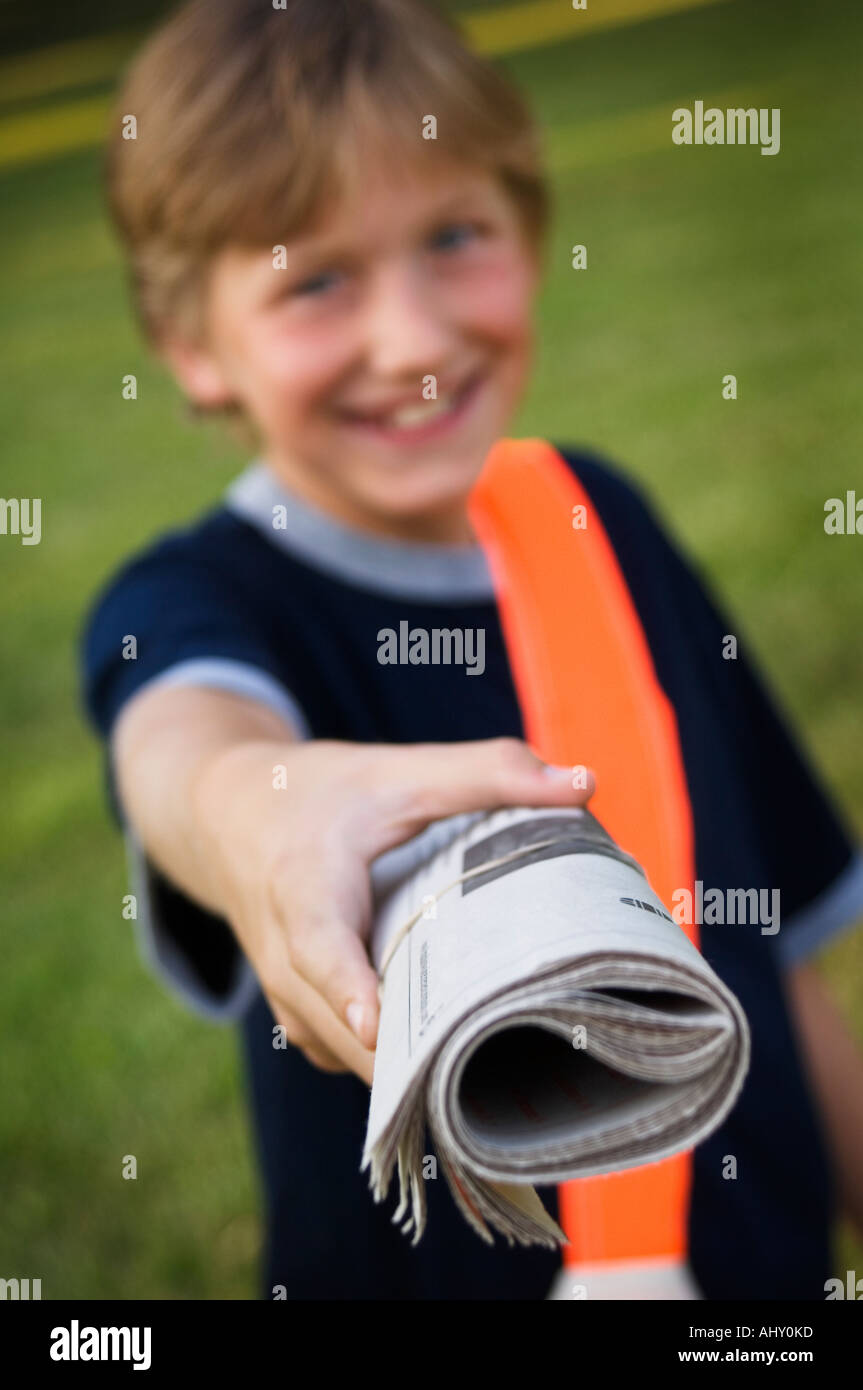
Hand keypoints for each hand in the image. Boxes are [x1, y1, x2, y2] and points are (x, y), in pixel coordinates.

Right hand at [194, 737, 594, 1083]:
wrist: (228, 816)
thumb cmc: (322, 793)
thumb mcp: (398, 769)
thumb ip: (487, 774)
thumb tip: (585, 785)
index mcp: (303, 884)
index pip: (316, 945)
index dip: (346, 988)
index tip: (375, 1027)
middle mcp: (281, 951)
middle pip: (336, 1023)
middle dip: (405, 1056)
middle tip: (488, 1079)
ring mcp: (285, 994)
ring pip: (339, 1053)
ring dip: (403, 1073)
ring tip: (486, 1087)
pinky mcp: (300, 1016)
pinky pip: (342, 1057)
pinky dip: (391, 1068)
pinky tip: (457, 1067)